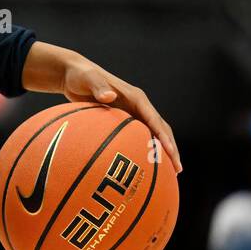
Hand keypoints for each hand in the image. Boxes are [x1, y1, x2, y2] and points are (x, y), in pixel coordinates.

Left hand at [62, 57, 182, 174]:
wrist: (73, 75)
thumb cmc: (81, 75)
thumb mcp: (88, 79)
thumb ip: (98, 87)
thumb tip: (109, 97)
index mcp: (136, 97)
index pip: (154, 119)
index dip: (164, 136)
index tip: (171, 152)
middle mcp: (138, 106)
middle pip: (160, 129)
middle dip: (171, 148)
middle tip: (177, 170)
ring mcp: (132, 113)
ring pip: (152, 135)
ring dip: (162, 152)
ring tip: (169, 174)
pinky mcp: (124, 120)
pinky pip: (138, 137)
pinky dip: (144, 151)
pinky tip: (143, 167)